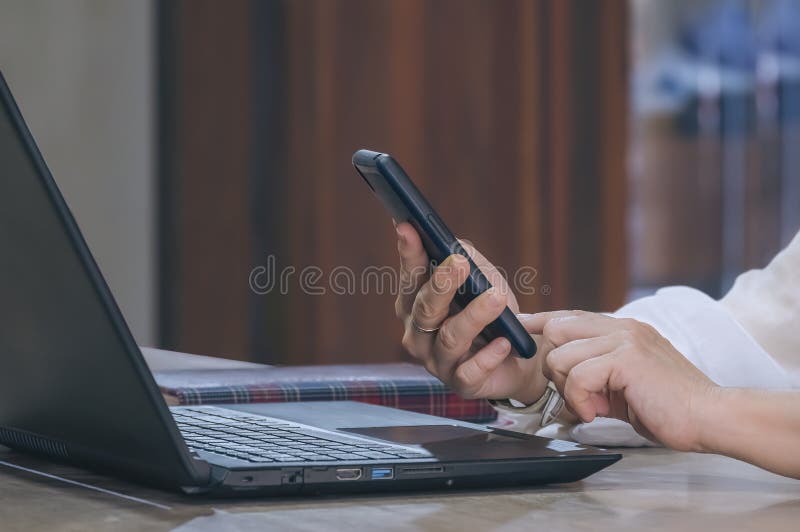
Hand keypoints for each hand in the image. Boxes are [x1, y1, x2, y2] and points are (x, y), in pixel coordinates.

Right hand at [394, 222, 547, 403]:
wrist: (521, 358)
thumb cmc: (493, 314)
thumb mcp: (483, 280)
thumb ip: (467, 260)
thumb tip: (455, 246)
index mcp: (416, 304)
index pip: (410, 276)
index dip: (409, 252)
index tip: (408, 227)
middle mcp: (418, 334)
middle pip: (425, 308)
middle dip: (441, 284)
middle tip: (459, 263)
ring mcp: (437, 362)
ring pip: (450, 338)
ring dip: (474, 316)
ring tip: (496, 298)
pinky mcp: (461, 385)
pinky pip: (470, 371)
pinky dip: (488, 356)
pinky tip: (503, 342)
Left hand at [529, 311, 717, 450]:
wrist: (709, 417)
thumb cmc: (669, 406)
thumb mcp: (623, 385)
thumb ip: (597, 373)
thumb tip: (565, 378)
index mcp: (623, 329)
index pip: (569, 315)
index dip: (540, 321)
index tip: (521, 326)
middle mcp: (622, 327)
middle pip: (556, 330)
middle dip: (556, 368)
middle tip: (579, 394)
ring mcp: (624, 339)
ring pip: (560, 356)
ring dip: (569, 389)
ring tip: (595, 406)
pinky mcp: (626, 357)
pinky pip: (577, 376)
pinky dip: (580, 400)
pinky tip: (599, 412)